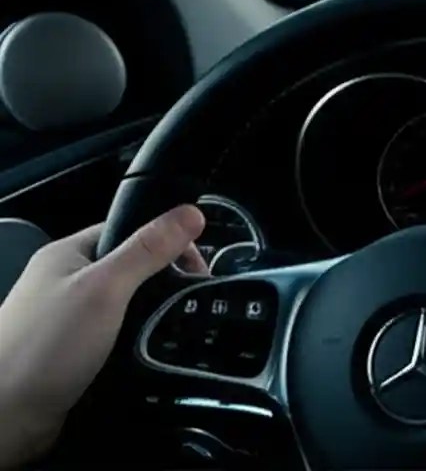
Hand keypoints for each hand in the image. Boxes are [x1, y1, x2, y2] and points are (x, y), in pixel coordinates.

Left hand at [0, 206, 206, 467]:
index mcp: (69, 254)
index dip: (169, 242)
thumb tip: (191, 213)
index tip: (199, 269)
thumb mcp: (105, 288)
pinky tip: (152, 353)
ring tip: (177, 330)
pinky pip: (120, 338)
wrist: (5, 418)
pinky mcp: (78, 354)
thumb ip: (147, 250)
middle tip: (191, 303)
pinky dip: (138, 343)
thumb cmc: (44, 347)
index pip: (130, 230)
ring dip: (152, 317)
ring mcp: (71, 320)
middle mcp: (68, 283)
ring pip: (129, 307)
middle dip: (164, 284)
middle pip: (133, 269)